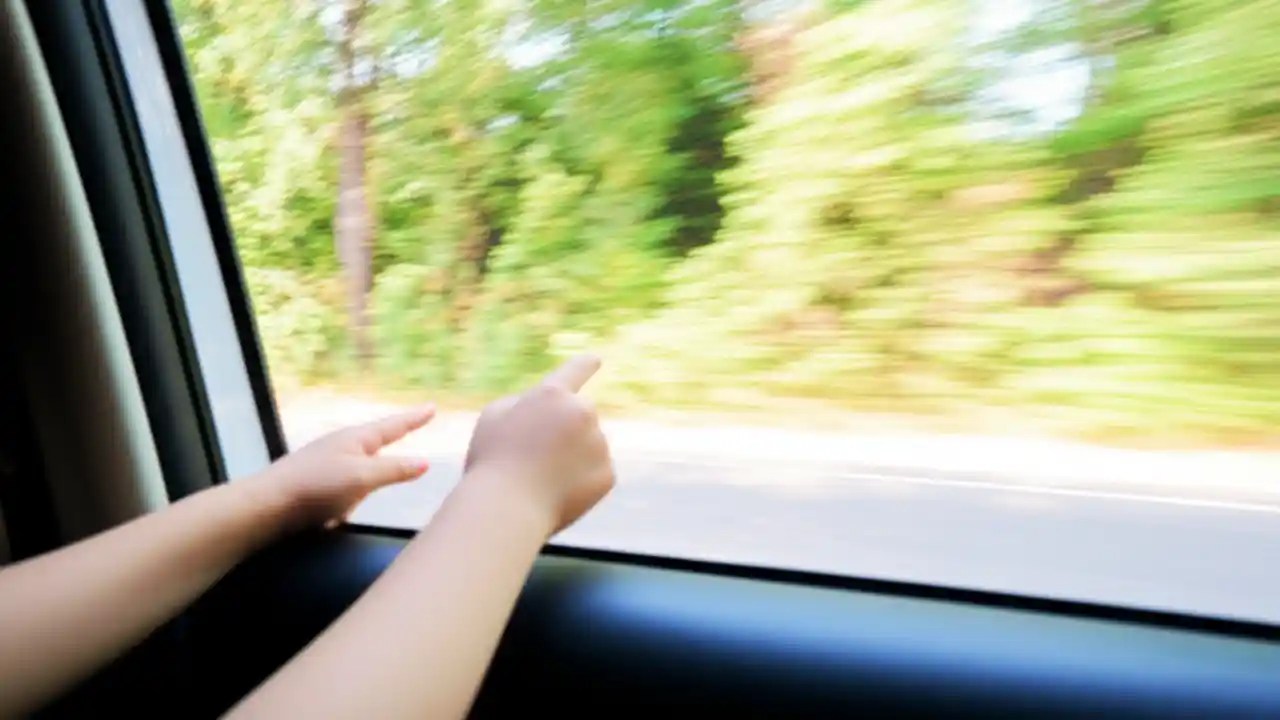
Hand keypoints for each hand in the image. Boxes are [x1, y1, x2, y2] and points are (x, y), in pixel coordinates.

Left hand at [245, 405, 434, 531]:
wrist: (269, 504)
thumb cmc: (318, 487)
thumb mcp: (363, 478)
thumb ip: (395, 470)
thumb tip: (426, 462)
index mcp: (356, 440)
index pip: (394, 426)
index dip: (414, 418)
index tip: (432, 407)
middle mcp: (342, 447)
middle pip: (376, 440)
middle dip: (394, 434)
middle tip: (413, 423)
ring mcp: (327, 464)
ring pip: (360, 464)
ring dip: (374, 466)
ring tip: (384, 463)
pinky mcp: (316, 484)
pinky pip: (344, 485)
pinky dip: (351, 492)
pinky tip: (345, 508)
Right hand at [463, 355, 613, 535]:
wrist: (508, 509)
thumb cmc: (493, 461)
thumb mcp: (494, 418)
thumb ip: (523, 403)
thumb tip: (546, 407)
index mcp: (552, 395)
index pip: (574, 372)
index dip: (584, 365)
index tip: (595, 359)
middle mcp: (583, 412)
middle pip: (578, 416)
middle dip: (564, 430)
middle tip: (535, 456)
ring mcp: (599, 444)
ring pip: (588, 446)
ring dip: (571, 456)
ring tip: (541, 478)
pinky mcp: (608, 474)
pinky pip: (595, 472)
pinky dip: (580, 480)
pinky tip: (557, 491)